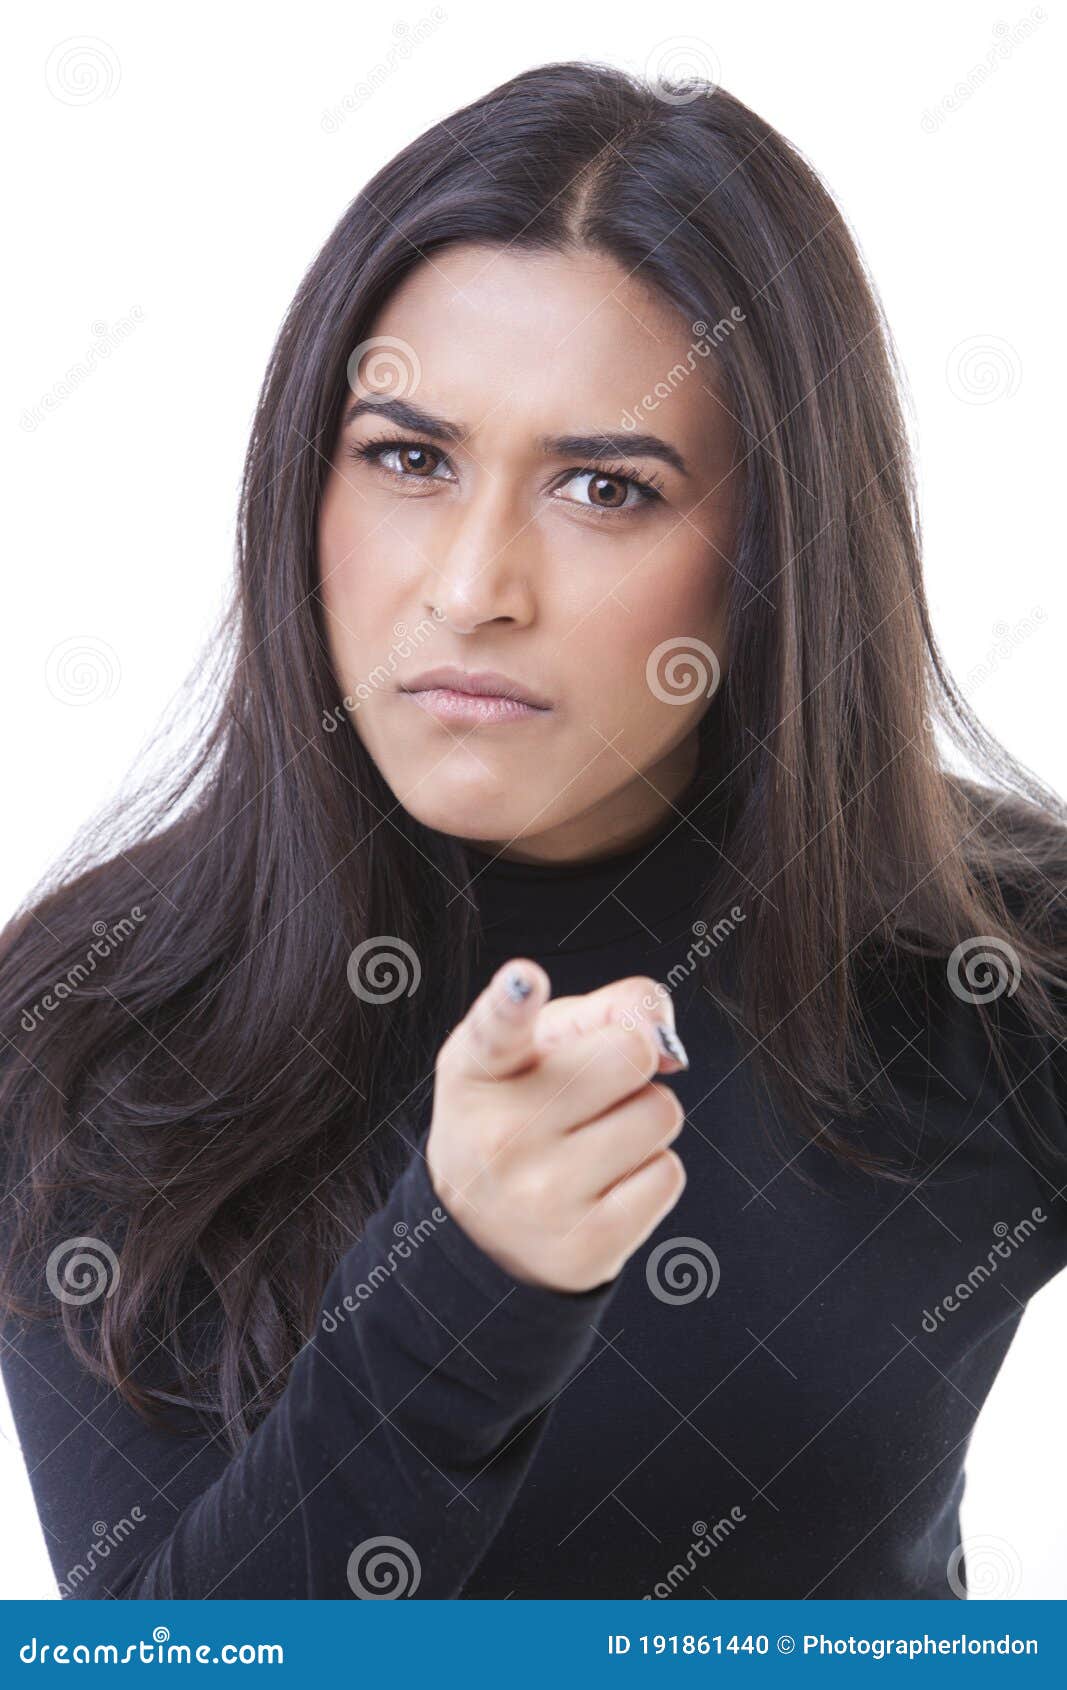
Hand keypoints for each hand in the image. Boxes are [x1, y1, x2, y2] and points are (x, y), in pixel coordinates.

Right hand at [425, 959, 686, 1290]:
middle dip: (630, 1064)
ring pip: (662, 1113)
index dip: (513, 999)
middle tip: (591, 1093)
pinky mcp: (587, 1244)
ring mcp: (543, 1194)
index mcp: (478, 1069)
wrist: (488, 1231)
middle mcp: (501, 1132)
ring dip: (643, 1120)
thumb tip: (668, 1047)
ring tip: (593, 1141)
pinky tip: (603, 1185)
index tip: (523, 980)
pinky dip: (649, 1173)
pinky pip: (668, 1174)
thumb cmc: (527, 1106)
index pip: (498, 1027)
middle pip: (632, 1053)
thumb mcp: (540, 1044)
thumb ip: (607, 1009)